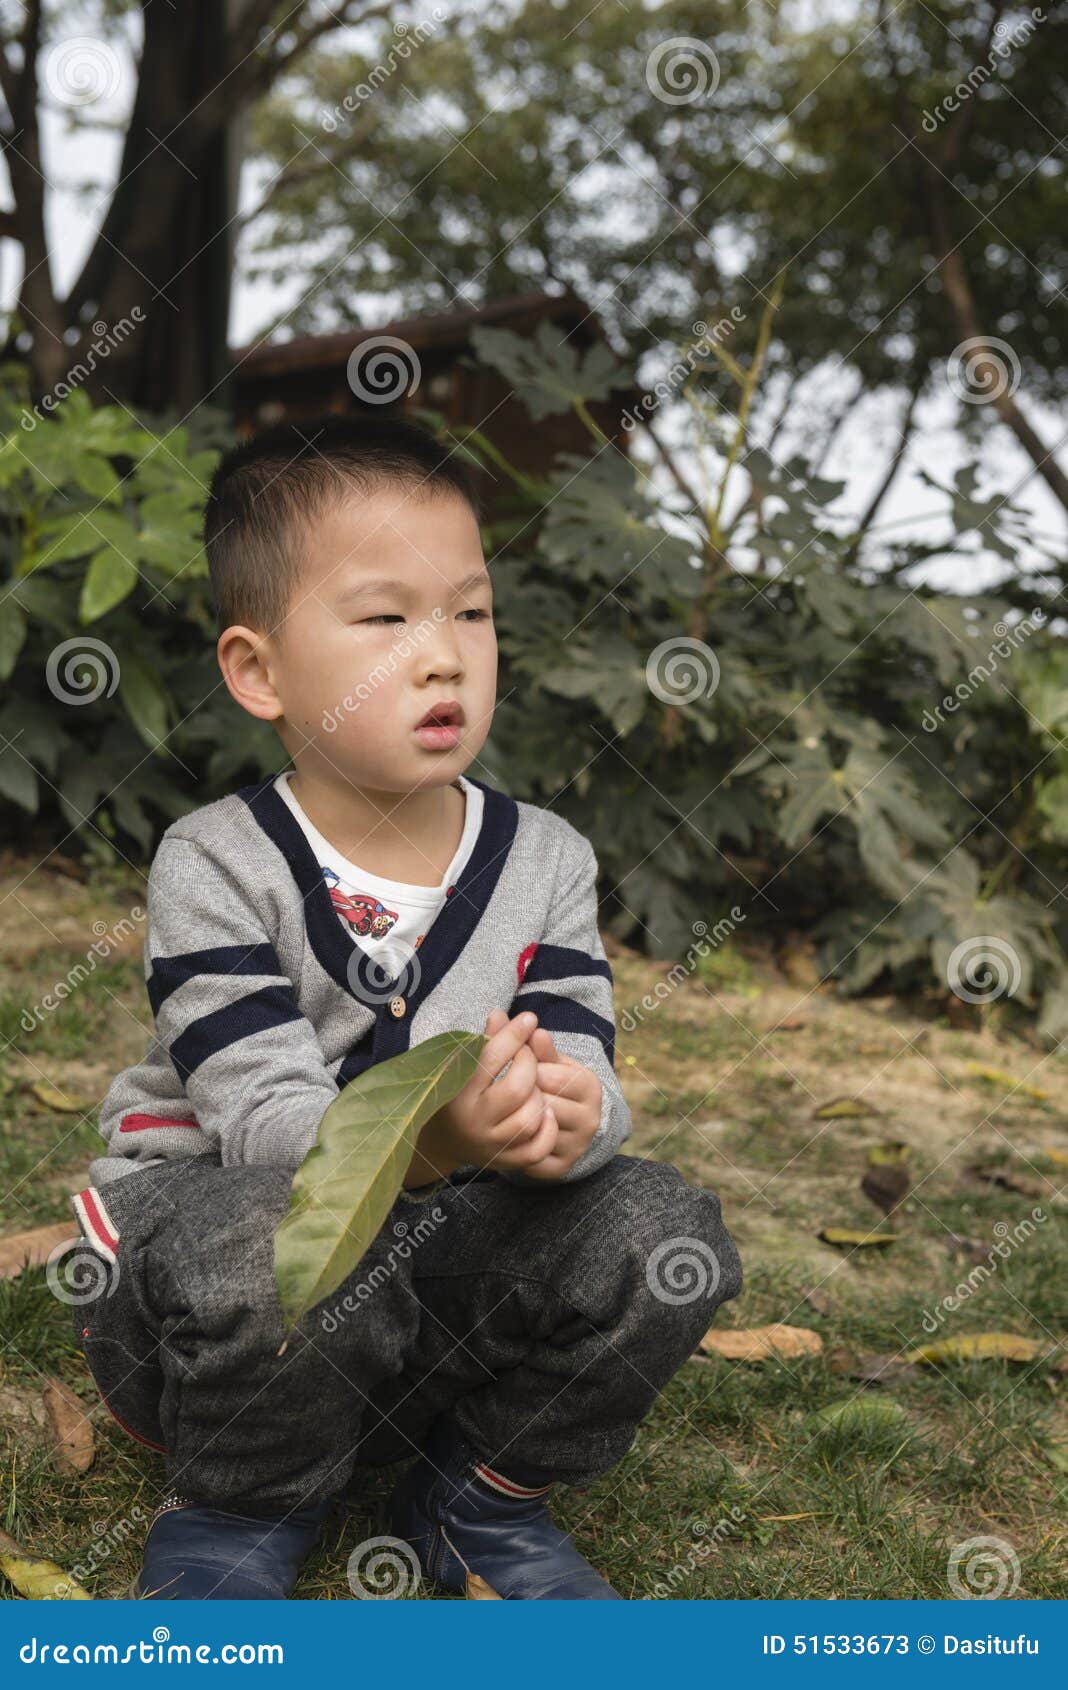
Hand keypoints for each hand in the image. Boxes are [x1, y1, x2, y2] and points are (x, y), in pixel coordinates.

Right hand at [404, 1007, 559, 1185]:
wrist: (442, 1138)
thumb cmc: (455, 1090)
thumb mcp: (461, 1065)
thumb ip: (483, 1041)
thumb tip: (500, 1013)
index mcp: (456, 1091)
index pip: (490, 1058)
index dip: (514, 1035)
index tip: (529, 1018)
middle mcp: (472, 1120)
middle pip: (516, 1089)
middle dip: (529, 1066)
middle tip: (528, 1056)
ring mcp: (489, 1145)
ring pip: (529, 1120)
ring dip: (539, 1098)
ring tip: (534, 1086)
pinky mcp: (504, 1162)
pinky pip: (536, 1150)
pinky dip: (547, 1130)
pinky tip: (545, 1113)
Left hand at [509, 1024, 601, 1180]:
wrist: (568, 1124)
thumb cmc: (553, 1083)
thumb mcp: (550, 1062)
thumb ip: (538, 1047)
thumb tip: (534, 1030)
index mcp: (589, 1086)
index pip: (547, 1075)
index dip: (523, 1070)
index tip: (514, 1068)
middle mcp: (589, 1118)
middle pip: (541, 1103)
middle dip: (519, 1095)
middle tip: (504, 1091)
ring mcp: (577, 1145)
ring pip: (536, 1130)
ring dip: (515, 1119)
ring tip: (507, 1110)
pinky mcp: (561, 1167)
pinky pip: (532, 1158)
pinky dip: (517, 1146)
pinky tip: (511, 1133)